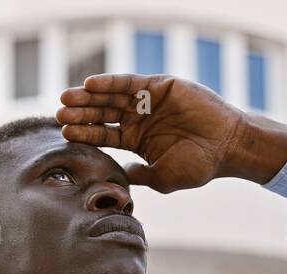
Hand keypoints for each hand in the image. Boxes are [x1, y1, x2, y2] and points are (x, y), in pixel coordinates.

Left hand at [56, 74, 286, 193]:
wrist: (227, 147)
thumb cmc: (199, 166)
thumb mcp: (162, 178)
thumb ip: (138, 176)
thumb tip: (117, 178)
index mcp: (137, 141)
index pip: (103, 135)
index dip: (84, 134)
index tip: (64, 134)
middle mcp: (139, 119)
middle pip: (101, 114)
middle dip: (80, 113)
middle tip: (58, 114)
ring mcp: (148, 101)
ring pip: (110, 97)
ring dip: (88, 97)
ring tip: (66, 98)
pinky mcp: (158, 86)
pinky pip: (128, 82)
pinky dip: (109, 82)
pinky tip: (90, 85)